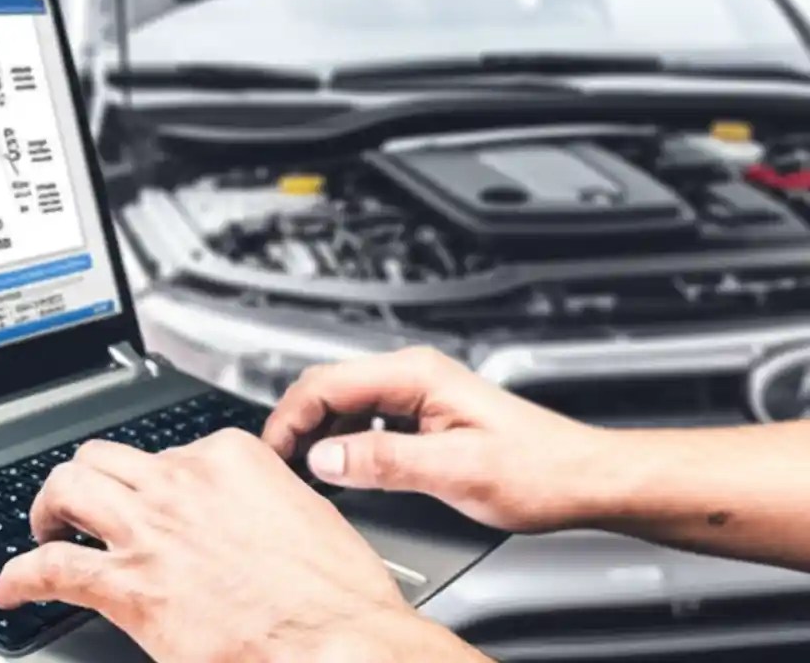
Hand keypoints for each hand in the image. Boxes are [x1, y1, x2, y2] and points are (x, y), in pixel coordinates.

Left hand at [0, 430, 483, 662]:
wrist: (339, 643)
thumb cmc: (337, 594)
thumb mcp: (307, 516)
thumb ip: (261, 501)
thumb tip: (245, 512)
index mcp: (229, 459)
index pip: (171, 450)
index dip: (159, 481)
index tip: (157, 498)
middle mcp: (181, 482)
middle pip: (105, 458)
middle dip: (88, 478)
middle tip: (81, 503)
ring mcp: (150, 530)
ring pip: (68, 488)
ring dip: (48, 507)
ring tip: (43, 527)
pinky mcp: (128, 586)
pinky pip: (51, 568)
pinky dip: (19, 576)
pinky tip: (11, 587)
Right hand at [264, 347, 614, 532]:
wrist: (582, 479)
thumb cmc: (539, 471)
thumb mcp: (454, 471)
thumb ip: (384, 461)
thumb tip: (325, 457)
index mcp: (417, 376)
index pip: (326, 383)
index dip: (290, 419)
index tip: (273, 454)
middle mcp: (415, 376)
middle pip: (328, 387)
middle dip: (296, 423)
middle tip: (278, 466)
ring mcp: (419, 394)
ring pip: (344, 403)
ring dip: (318, 434)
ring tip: (305, 472)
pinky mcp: (424, 416)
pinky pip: (366, 419)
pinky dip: (344, 442)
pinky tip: (343, 470)